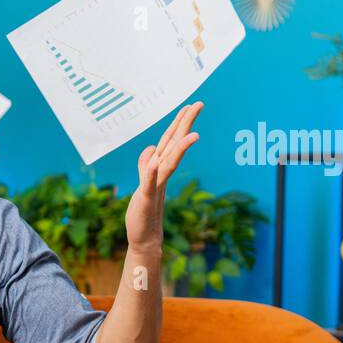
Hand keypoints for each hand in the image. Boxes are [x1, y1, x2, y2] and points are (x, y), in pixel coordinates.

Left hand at [125, 101, 201, 252]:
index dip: (179, 123)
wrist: (144, 238)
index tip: (190, 105)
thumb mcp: (142, 185)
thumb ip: (146, 166)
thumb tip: (151, 148)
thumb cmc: (144, 213)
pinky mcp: (146, 200)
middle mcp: (160, 175)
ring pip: (168, 163)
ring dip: (179, 149)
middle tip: (199, 105)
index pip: (170, 142)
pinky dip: (152, 172)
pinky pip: (149, 184)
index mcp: (160, 169)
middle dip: (185, 125)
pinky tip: (156, 160)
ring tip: (193, 133)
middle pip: (174, 146)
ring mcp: (155, 187)